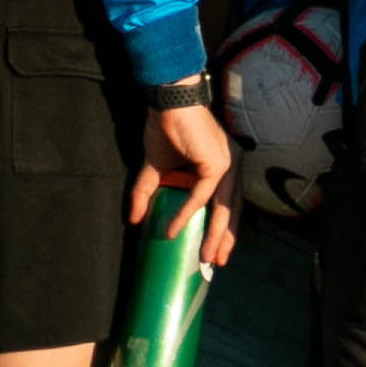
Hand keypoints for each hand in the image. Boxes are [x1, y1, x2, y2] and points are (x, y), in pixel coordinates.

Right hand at [135, 95, 236, 266]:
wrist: (167, 102)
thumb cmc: (165, 128)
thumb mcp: (155, 167)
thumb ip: (148, 192)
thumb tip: (134, 219)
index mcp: (222, 166)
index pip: (227, 203)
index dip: (223, 229)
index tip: (216, 253)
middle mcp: (230, 166)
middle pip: (232, 209)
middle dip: (225, 238)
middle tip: (216, 264)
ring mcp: (227, 163)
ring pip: (224, 207)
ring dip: (215, 234)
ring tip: (204, 257)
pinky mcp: (218, 162)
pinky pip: (203, 195)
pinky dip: (187, 213)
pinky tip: (174, 229)